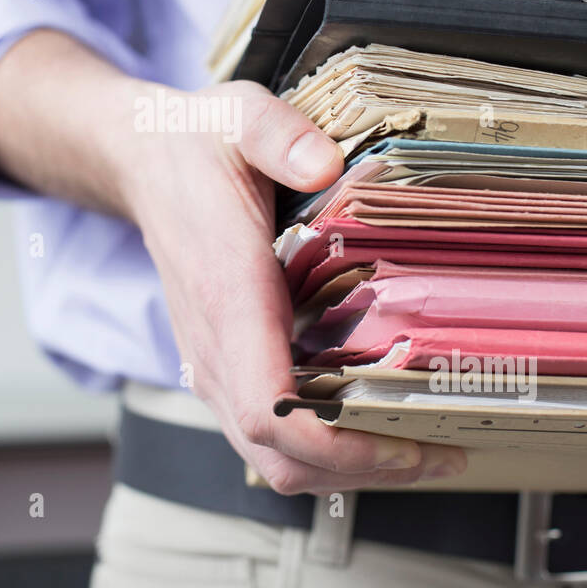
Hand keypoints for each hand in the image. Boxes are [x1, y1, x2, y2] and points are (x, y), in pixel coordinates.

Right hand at [123, 79, 467, 493]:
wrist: (143, 164)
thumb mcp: (238, 117)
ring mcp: (214, 365)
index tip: (405, 444)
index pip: (268, 407)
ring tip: (424, 448)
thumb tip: (328, 165)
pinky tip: (375, 425)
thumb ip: (281, 136)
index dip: (334, 445)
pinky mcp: (222, 367)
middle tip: (443, 453)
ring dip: (347, 469)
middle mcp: (216, 347)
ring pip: (273, 456)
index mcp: (228, 294)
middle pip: (280, 456)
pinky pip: (267, 434)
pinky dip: (323, 450)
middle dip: (362, 470)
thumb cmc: (196, 146)